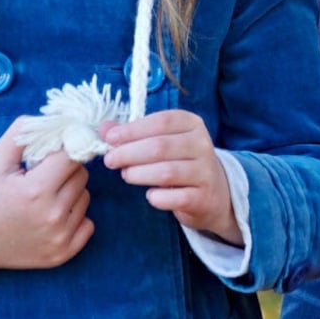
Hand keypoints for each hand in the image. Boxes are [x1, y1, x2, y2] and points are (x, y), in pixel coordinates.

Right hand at [0, 118, 92, 287]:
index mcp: (36, 190)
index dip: (62, 150)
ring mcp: (58, 239)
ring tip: (40, 198)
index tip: (48, 154)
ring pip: (84, 198)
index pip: (73, 156)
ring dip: (69, 193)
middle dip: (65, 171)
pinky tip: (49, 217)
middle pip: (81, 176)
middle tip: (39, 177)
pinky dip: (74, 217)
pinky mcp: (60, 255)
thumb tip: (58, 119)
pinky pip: (87, 225)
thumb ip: (24, 131)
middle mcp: (52, 216)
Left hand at [101, 111, 239, 242]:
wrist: (214, 193)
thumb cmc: (182, 162)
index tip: (110, 138)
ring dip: (139, 174)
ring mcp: (205, 172)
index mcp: (192, 124)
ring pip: (166, 172)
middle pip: (160, 146)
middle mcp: (202, 145)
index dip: (134, 129)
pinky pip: (175, 197)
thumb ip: (135, 134)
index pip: (162, 121)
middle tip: (110, 160)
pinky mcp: (203, 197)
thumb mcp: (163, 141)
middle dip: (129, 153)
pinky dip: (157, 197)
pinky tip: (150, 195)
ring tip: (126, 175)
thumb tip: (105, 128)